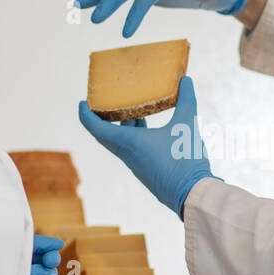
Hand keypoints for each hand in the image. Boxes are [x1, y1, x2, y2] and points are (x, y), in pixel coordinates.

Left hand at [78, 76, 216, 217]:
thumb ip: (186, 100)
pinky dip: (135, 136)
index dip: (86, 116)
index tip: (81, 104)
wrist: (192, 194)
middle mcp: (128, 155)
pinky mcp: (147, 171)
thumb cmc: (184, 159)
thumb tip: (185, 80)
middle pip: (108, 135)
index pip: (97, 129)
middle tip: (108, 102)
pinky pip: (133, 150)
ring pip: (122, 143)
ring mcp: (137, 165)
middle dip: (106, 117)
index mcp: (129, 143)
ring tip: (133, 110)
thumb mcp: (187, 125)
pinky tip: (149, 129)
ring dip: (124, 126)